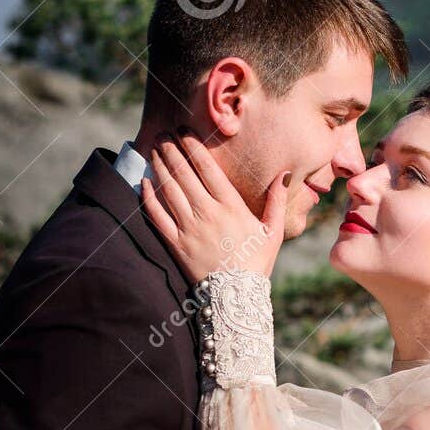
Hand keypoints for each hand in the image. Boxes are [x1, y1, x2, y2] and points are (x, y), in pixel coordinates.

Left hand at [141, 130, 288, 281]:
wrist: (237, 298)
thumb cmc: (257, 264)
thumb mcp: (273, 232)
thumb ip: (277, 201)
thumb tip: (284, 174)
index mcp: (231, 207)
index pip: (207, 168)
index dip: (193, 146)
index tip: (184, 131)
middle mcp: (207, 213)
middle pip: (184, 173)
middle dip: (172, 150)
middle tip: (163, 134)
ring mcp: (189, 229)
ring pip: (169, 190)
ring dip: (160, 166)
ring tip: (154, 149)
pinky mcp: (176, 244)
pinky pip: (157, 216)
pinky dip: (149, 197)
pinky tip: (144, 182)